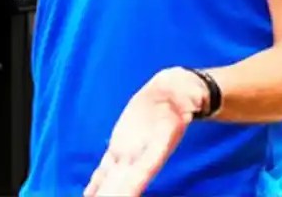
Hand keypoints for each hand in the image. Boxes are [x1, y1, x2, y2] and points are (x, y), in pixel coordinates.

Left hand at [84, 68, 209, 196]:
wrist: (170, 95)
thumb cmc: (180, 99)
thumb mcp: (183, 100)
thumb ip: (184, 103)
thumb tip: (192, 97)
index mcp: (158, 146)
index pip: (142, 172)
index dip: (131, 187)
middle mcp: (142, 155)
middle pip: (125, 182)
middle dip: (114, 194)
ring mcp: (129, 154)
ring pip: (113, 179)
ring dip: (103, 192)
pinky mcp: (119, 148)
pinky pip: (105, 168)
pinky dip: (97, 181)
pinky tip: (89, 194)